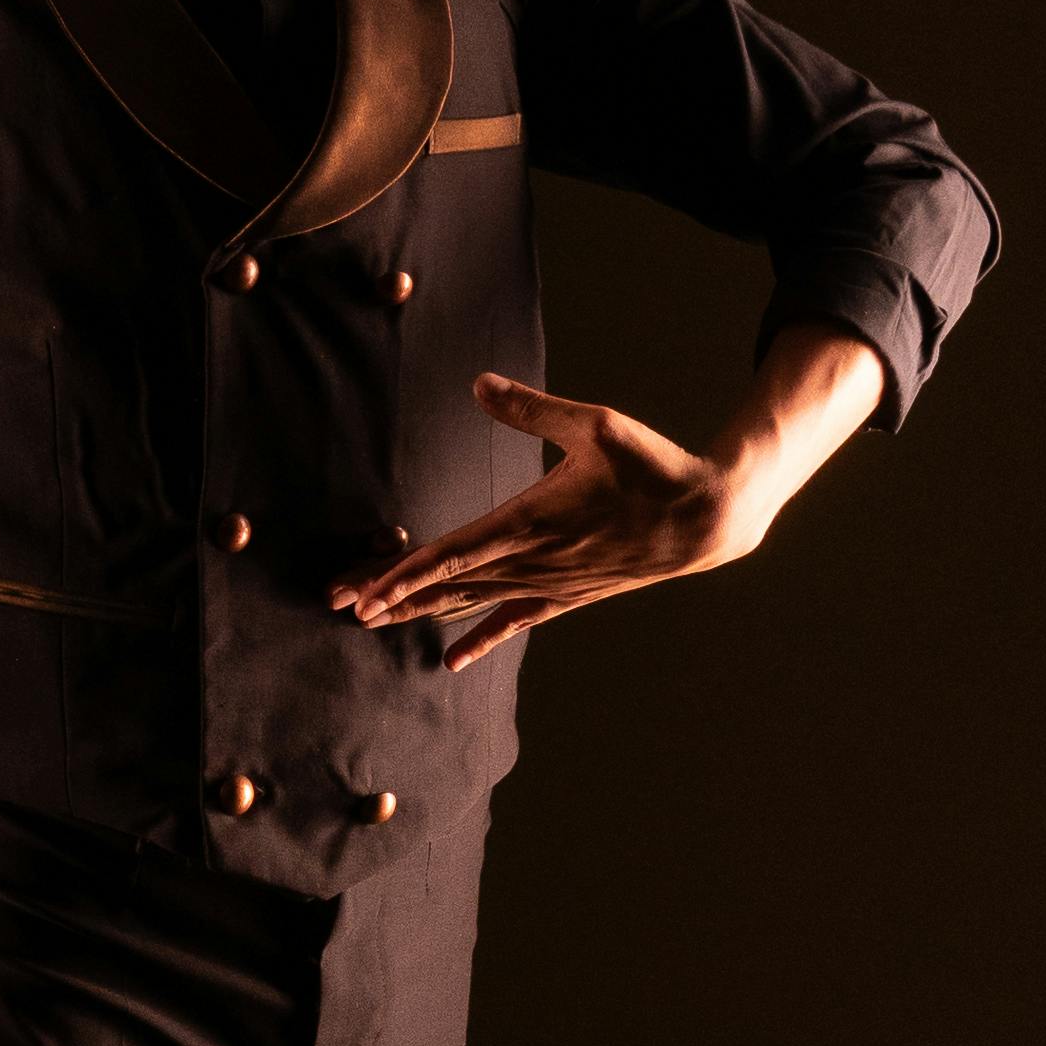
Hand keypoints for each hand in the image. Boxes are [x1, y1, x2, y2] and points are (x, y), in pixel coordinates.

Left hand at [329, 372, 760, 671]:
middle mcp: (534, 562)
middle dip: (392, 595)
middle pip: (448, 584)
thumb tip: (479, 385)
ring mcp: (550, 584)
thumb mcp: (594, 424)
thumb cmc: (651, 465)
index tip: (365, 594)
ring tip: (373, 622)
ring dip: (421, 612)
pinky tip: (453, 660)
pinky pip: (515, 621)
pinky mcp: (569, 594)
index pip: (453, 555)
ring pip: (473, 603)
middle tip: (340, 605)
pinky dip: (481, 637)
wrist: (706, 519)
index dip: (405, 576)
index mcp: (532, 521)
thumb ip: (531, 408)